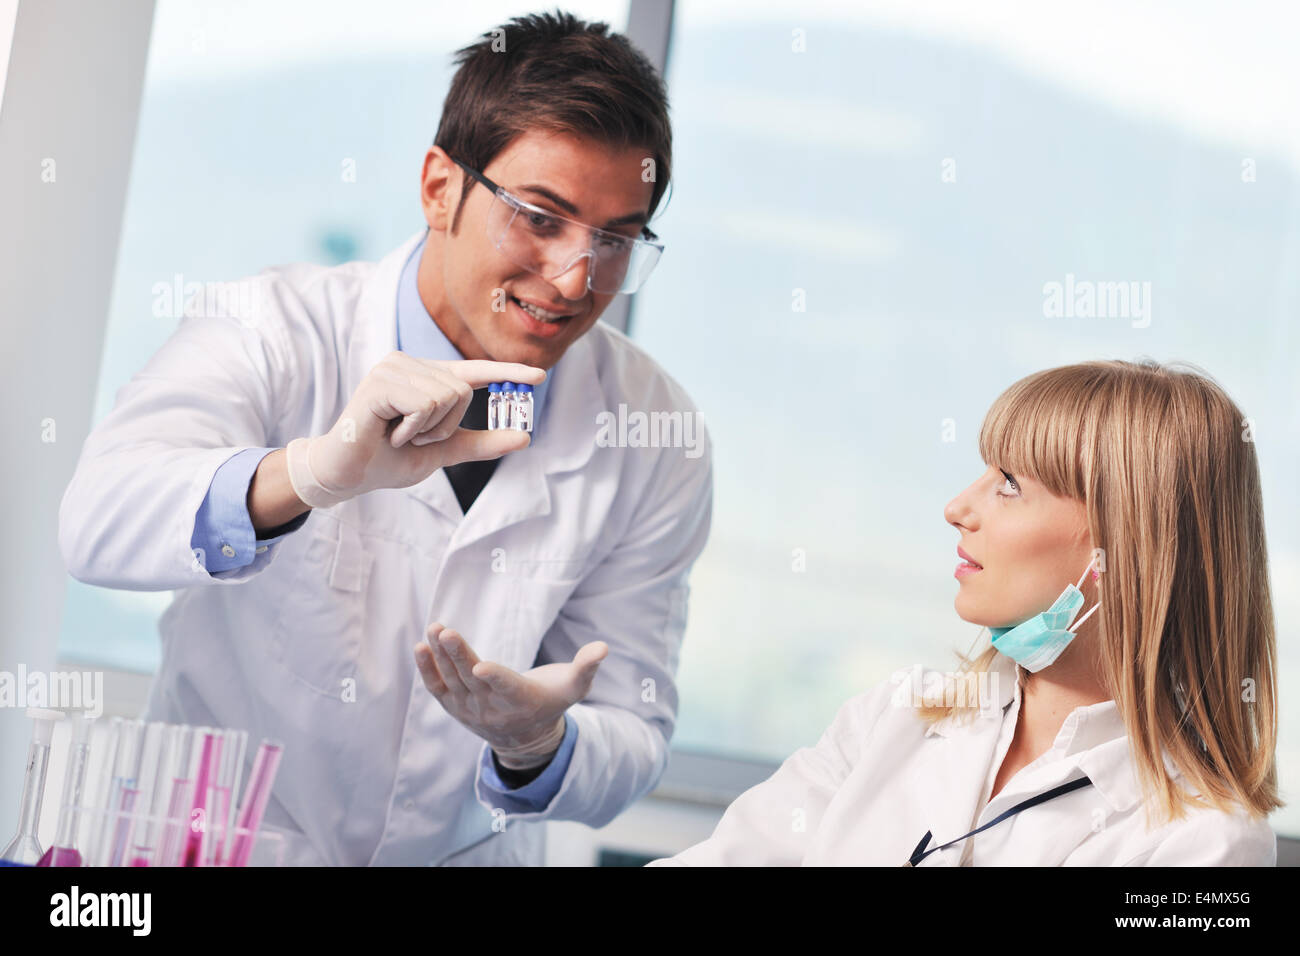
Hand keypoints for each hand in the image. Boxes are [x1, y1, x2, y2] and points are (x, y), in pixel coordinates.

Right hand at [286, 352, 545, 507]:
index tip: (541, 375)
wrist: (347, 475)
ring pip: (447, 396)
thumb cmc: (388, 459)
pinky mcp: (380, 382)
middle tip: (413, 437)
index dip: (508, 372)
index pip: (474, 371)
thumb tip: (523, 437)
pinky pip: (425, 404)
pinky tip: (390, 433)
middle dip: (445, 425)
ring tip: (399, 435)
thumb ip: (479, 443)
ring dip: (428, 429)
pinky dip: (414, 428)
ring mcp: (393, 369)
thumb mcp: (442, 451)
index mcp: (427, 378)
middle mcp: (410, 364)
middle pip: (464, 389)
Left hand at [415, 623, 607, 768]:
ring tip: (435, 628)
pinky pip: (437, 688)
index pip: (505, 688)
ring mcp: (470, 709)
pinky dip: (427, 669)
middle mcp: (492, 708)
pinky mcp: (454, 706)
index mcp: (522, 701)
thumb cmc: (552, 702)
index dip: (493, 677)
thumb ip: (586, 667)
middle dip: (458, 655)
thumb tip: (603, 647)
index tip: (479, 667)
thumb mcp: (574, 688)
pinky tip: (421, 646)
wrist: (524, 738)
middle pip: (472, 680)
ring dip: (440, 655)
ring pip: (452, 681)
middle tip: (446, 631)